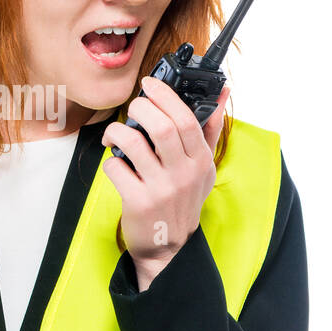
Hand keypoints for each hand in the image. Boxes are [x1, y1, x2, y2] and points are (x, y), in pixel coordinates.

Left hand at [100, 76, 230, 290]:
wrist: (168, 247)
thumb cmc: (184, 200)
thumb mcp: (204, 167)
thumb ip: (210, 129)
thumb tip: (221, 93)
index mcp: (200, 161)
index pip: (187, 119)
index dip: (166, 96)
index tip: (151, 83)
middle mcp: (183, 174)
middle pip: (160, 127)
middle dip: (140, 107)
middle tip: (133, 107)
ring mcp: (161, 188)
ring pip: (132, 143)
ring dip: (117, 132)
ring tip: (115, 135)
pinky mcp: (138, 202)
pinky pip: (115, 168)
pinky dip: (110, 160)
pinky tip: (116, 164)